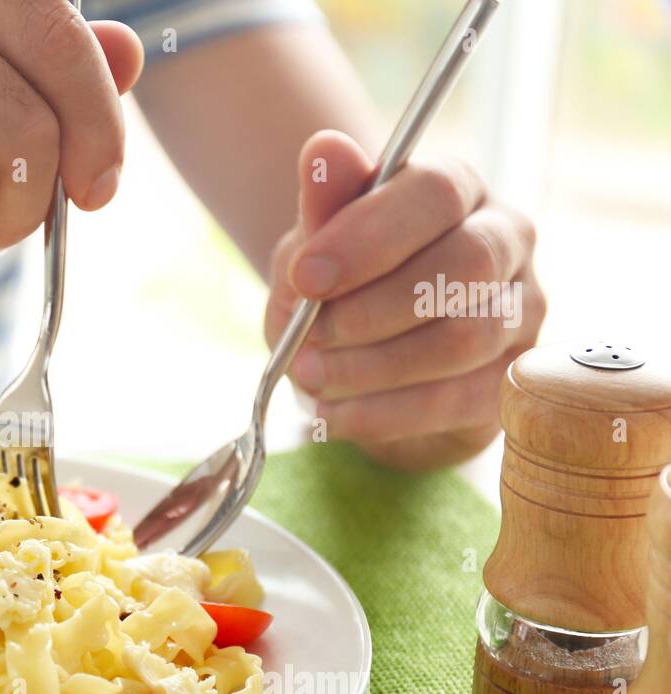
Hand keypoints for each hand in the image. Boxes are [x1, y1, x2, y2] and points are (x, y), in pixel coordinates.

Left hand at [265, 130, 545, 470]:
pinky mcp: (510, 378)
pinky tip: (332, 414)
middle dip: (372, 309)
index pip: (433, 194)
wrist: (356, 362)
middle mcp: (504, 239)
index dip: (368, 236)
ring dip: (372, 366)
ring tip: (309, 377)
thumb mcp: (314, 249)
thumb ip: (323, 206)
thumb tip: (323, 148)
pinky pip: (459, 401)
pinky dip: (383, 413)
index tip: (305, 276)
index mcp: (454, 189)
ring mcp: (520, 310)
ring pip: (465, 338)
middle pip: (465, 264)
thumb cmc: (339, 288)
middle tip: (305, 341)